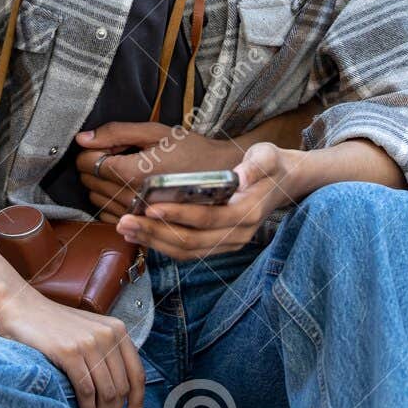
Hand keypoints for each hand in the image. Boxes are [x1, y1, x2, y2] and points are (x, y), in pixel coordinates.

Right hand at [0, 289, 145, 407]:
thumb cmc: (52, 324)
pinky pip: (86, 390)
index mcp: (117, 330)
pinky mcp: (70, 352)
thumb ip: (106, 353)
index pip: (137, 374)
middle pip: (122, 388)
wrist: (21, 307)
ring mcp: (89, 343)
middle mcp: (108, 335)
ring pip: (106, 392)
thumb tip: (118, 394)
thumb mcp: (88, 331)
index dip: (137, 403)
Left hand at [74, 122, 240, 223]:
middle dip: (94, 167)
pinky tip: (126, 192)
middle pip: (91, 183)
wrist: (222, 175)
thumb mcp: (156, 132)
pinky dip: (110, 205)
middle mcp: (134, 198)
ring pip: (98, 203)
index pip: (89, 163)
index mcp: (136, 171)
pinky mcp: (145, 228)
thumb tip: (82, 138)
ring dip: (101, 187)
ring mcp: (140, 216)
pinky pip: (112, 220)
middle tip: (115, 156)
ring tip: (123, 173)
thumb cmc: (191, 149)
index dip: (91, 151)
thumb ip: (116, 132)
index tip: (106, 146)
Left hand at [115, 142, 301, 260]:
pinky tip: (141, 234)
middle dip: (155, 232)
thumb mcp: (267, 156)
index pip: (208, 219)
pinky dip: (162, 245)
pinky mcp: (217, 245)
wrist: (282, 183)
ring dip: (153, 242)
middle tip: (125, 222)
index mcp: (247, 213)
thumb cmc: (270, 166)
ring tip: (126, 229)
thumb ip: (256, 165)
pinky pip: (187, 251)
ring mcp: (227, 243)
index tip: (151, 207)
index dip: (178, 215)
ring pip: (186, 251)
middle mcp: (237, 235)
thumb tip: (241, 177)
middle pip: (191, 241)